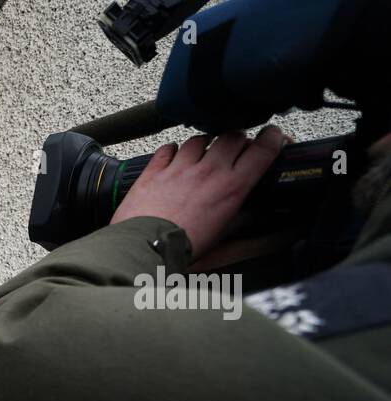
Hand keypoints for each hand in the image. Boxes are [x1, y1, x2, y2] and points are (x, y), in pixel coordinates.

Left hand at [110, 125, 284, 258]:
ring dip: (206, 144)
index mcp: (231, 186)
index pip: (262, 148)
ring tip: (203, 156)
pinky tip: (174, 159)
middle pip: (233, 136)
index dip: (272, 137)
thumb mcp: (223, 234)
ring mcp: (180, 167)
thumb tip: (254, 214)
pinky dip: (173, 151)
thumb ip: (242, 218)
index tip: (272, 137)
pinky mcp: (155, 169)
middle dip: (238, 140)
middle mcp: (208, 171)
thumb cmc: (183, 247)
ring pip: (201, 138)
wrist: (145, 248)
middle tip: (236, 151)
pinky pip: (168, 148)